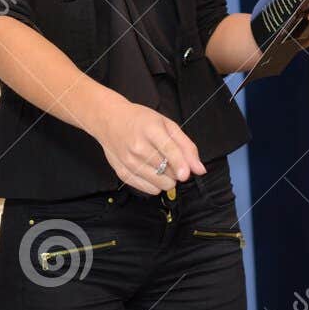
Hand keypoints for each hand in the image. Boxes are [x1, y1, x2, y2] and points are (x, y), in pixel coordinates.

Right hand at [91, 94, 205, 194]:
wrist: (109, 120)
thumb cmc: (140, 120)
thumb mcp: (167, 125)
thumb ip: (186, 147)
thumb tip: (200, 169)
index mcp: (150, 129)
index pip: (168, 150)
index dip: (180, 164)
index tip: (186, 174)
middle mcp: (137, 146)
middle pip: (166, 171)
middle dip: (176, 171)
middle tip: (171, 162)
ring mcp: (128, 161)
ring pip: (158, 184)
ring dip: (167, 180)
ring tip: (161, 166)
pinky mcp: (122, 173)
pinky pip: (147, 190)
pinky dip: (155, 185)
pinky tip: (152, 173)